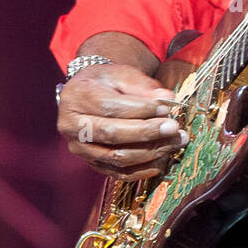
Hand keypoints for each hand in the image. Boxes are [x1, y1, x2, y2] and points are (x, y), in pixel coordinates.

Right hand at [57, 63, 185, 181]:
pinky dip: (141, 171)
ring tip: (175, 142)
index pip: (109, 107)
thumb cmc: (107, 82)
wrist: (89, 95)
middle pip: (112, 134)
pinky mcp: (91, 164)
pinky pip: (117, 173)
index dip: (140, 110)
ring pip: (116, 157)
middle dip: (147, 133)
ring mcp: (80, 148)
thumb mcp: (121, 74)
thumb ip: (143, 86)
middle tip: (173, 128)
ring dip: (150, 152)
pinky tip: (161, 161)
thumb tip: (167, 98)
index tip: (165, 109)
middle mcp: (72, 126)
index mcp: (77, 97)